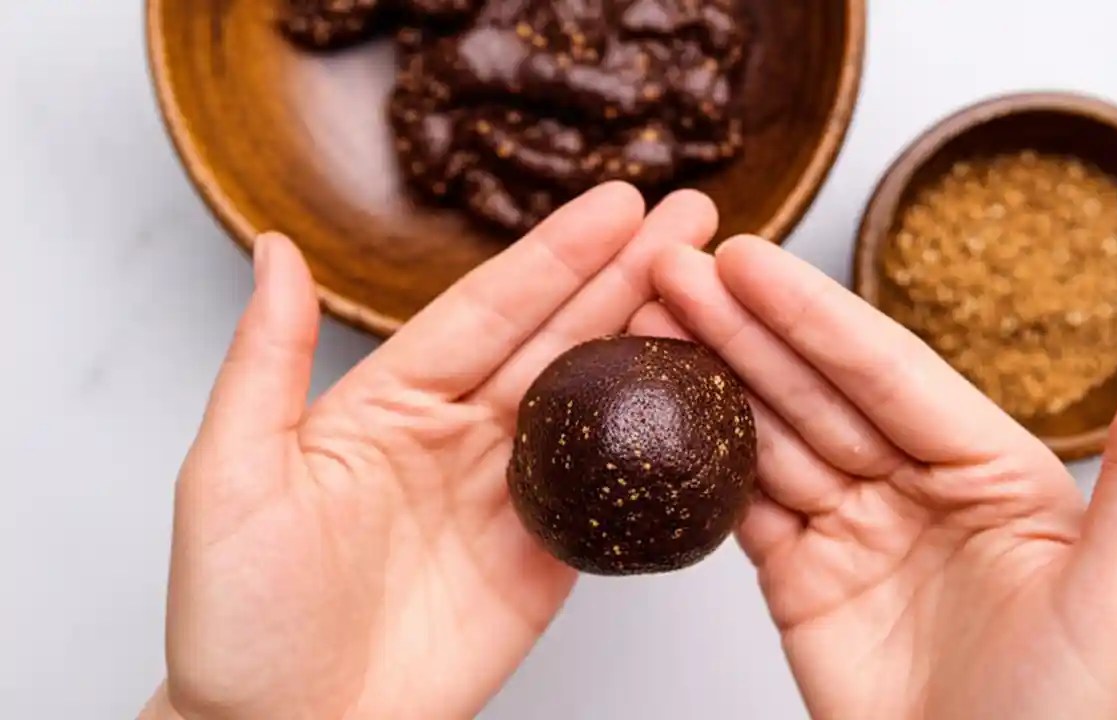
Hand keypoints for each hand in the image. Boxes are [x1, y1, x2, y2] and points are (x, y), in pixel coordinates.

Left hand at [144, 184, 719, 719]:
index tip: (619, 205)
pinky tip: (700, 394)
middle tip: (694, 221)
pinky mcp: (546, 557)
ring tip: (716, 290)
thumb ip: (265, 361)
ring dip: (655, 341)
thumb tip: (278, 252)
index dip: (557, 256)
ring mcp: (508, 494)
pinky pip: (612, 489)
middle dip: (628, 275)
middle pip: (558, 339)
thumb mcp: (231, 477)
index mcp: (390, 401)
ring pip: (595, 400)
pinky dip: (659, 441)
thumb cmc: (240, 622)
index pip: (488, 310)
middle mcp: (457, 435)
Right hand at [631, 237, 1116, 719]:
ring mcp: (850, 526)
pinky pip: (743, 502)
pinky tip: (664, 400)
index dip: (816, 313)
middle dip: (744, 326)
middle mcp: (917, 484)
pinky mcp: (797, 574)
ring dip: (711, 372)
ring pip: (771, 433)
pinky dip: (701, 454)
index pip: (889, 372)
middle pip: (817, 388)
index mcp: (991, 468)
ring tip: (650, 315)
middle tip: (676, 267)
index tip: (749, 261)